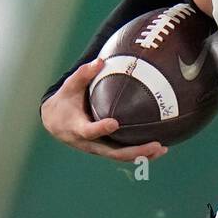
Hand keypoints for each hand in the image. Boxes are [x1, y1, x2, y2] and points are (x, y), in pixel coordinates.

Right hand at [40, 58, 168, 162]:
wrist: (55, 122)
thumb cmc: (65, 101)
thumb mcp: (69, 88)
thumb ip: (83, 75)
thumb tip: (100, 60)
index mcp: (77, 128)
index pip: (89, 131)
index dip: (101, 129)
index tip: (114, 123)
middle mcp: (89, 143)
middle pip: (113, 152)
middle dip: (135, 151)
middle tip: (155, 144)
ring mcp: (98, 149)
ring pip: (120, 157)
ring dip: (142, 155)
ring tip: (162, 149)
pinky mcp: (105, 149)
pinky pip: (123, 155)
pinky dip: (140, 154)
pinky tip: (158, 150)